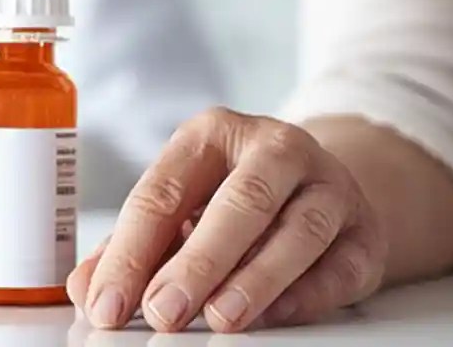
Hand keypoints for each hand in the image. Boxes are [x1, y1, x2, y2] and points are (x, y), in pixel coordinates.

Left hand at [68, 107, 386, 332]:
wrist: (317, 185)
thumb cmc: (230, 197)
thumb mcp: (177, 210)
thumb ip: (129, 249)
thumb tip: (85, 290)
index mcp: (211, 135)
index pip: (163, 193)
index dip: (131, 252)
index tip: (108, 303)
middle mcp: (275, 148)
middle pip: (238, 202)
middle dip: (197, 262)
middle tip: (163, 311)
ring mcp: (328, 184)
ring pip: (298, 228)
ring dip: (257, 277)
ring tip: (220, 317)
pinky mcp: (366, 228)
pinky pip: (342, 263)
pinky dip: (309, 293)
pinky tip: (274, 315)